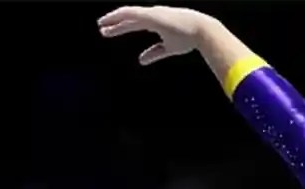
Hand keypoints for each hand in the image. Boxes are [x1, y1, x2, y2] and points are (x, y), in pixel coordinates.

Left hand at [97, 6, 215, 64]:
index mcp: (157, 22)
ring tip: (102, 24)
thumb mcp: (168, 48)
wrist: (202, 31)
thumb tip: (140, 60)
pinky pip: (133, 13)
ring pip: (128, 14)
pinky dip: (121, 15)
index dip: (121, 27)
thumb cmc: (189, 38)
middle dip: (115, 23)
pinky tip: (112, 18)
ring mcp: (153, 14)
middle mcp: (153, 15)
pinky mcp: (153, 15)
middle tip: (101, 28)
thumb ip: (154, 53)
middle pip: (129, 18)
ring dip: (114, 18)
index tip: (109, 31)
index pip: (134, 23)